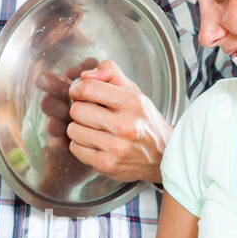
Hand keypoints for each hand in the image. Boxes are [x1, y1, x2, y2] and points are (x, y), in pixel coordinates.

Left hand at [66, 59, 170, 182]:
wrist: (163, 155)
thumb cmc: (143, 121)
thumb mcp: (133, 90)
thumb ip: (109, 73)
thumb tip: (85, 75)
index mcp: (132, 102)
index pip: (87, 88)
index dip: (78, 89)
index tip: (80, 93)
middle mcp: (125, 125)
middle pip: (77, 110)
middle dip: (80, 109)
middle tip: (90, 113)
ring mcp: (116, 148)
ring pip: (73, 130)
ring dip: (79, 128)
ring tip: (94, 129)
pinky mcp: (107, 165)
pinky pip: (76, 149)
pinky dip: (81, 145)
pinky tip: (94, 143)